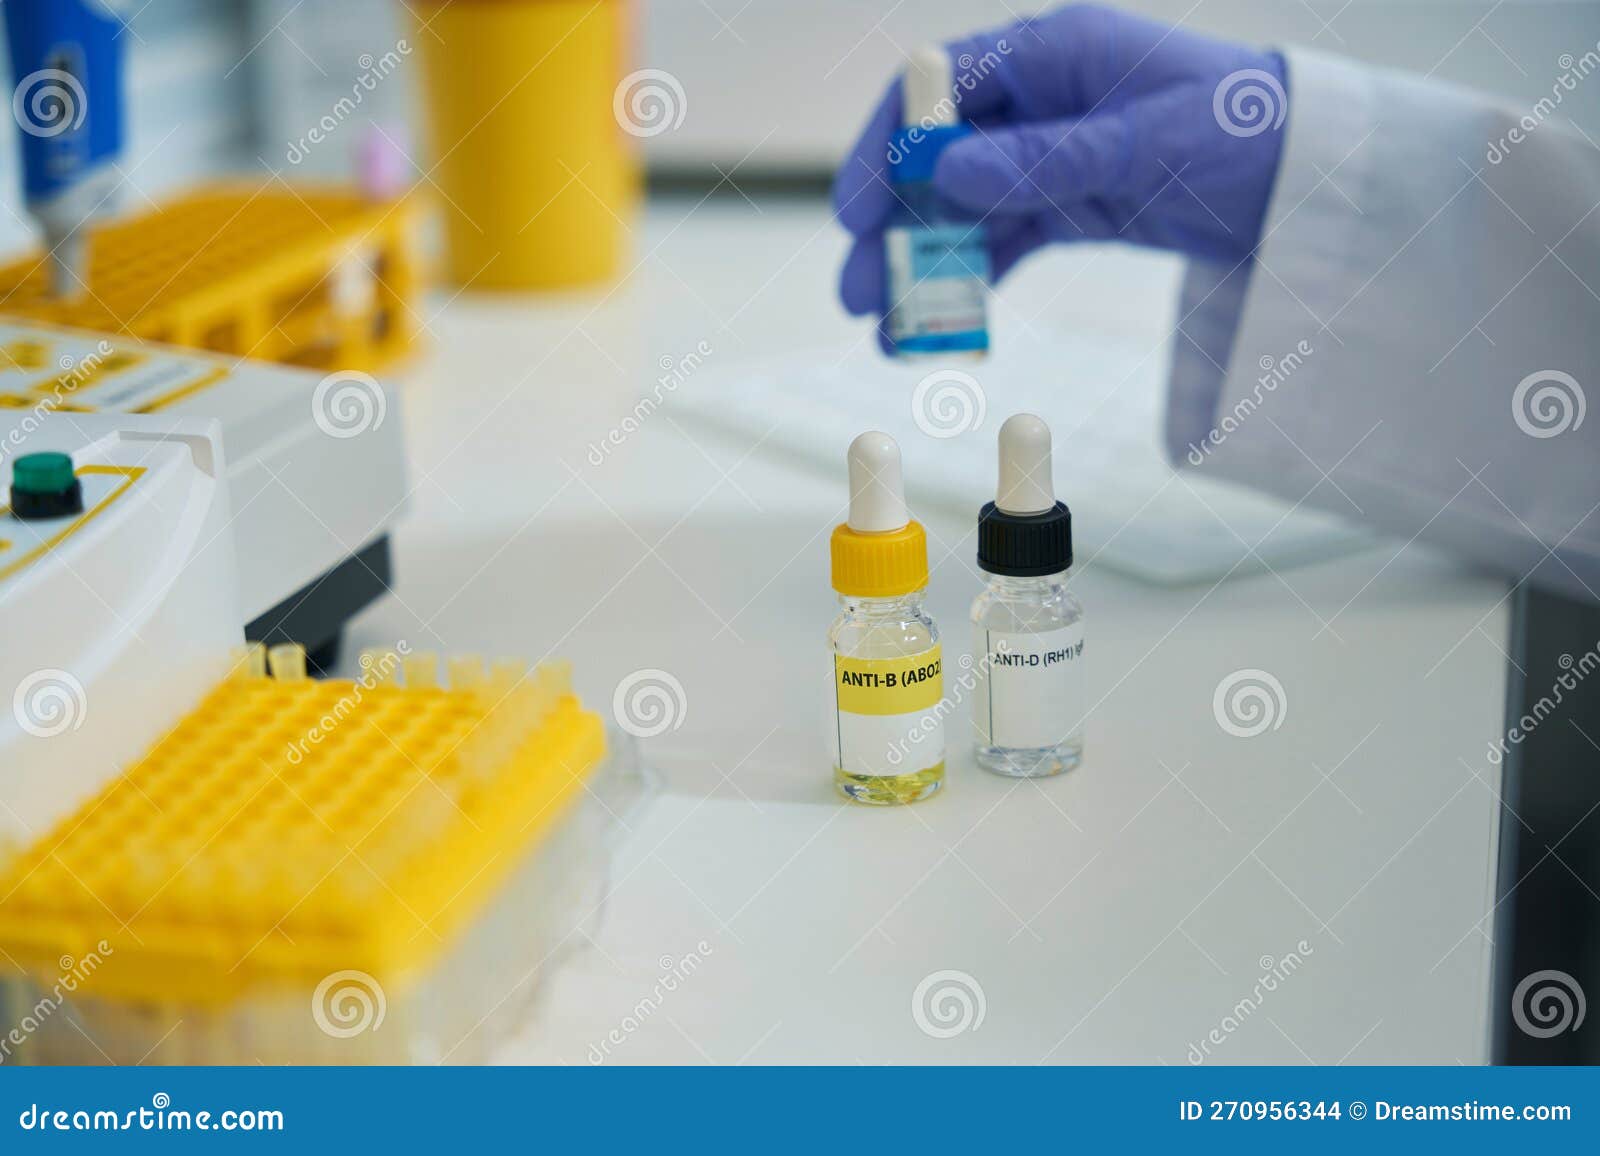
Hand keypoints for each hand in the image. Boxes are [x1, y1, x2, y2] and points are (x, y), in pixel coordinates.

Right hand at [833, 4, 1287, 326]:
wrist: (1310, 177)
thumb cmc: (1240, 130)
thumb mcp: (1142, 143)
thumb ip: (1043, 160)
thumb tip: (946, 176)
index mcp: (1052, 51)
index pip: (938, 89)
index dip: (887, 146)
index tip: (853, 210)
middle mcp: (1041, 97)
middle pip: (940, 156)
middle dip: (894, 224)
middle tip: (859, 290)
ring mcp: (1053, 152)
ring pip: (967, 207)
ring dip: (926, 264)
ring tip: (889, 326)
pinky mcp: (1073, 201)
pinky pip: (1007, 240)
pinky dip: (975, 279)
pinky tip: (946, 323)